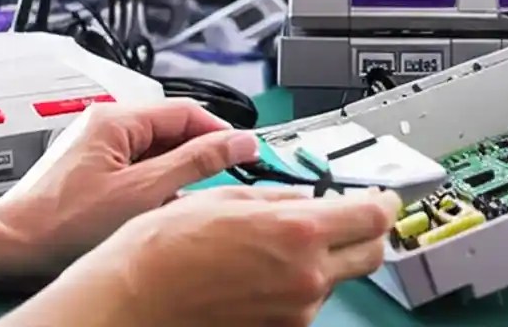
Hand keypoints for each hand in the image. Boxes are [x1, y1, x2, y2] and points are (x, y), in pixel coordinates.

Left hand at [0, 98, 261, 277]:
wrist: (10, 247)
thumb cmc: (62, 222)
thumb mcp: (144, 192)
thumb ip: (197, 162)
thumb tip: (239, 142)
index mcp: (117, 118)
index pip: (187, 111)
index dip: (221, 133)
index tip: (245, 154)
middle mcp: (106, 123)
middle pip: (173, 129)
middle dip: (198, 156)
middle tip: (219, 182)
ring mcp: (97, 144)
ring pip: (157, 149)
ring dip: (176, 173)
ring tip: (179, 201)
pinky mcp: (91, 165)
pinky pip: (138, 165)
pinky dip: (154, 183)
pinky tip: (154, 207)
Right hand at [0, 186, 400, 326]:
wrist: (124, 310)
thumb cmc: (158, 255)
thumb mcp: (223, 200)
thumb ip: (279, 198)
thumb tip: (308, 197)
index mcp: (297, 233)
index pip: (374, 216)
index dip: (383, 202)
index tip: (382, 195)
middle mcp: (305, 277)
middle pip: (371, 252)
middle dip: (365, 231)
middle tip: (348, 217)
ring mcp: (294, 313)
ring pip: (335, 279)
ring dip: (323, 260)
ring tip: (275, 247)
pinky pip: (305, 305)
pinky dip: (296, 287)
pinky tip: (260, 274)